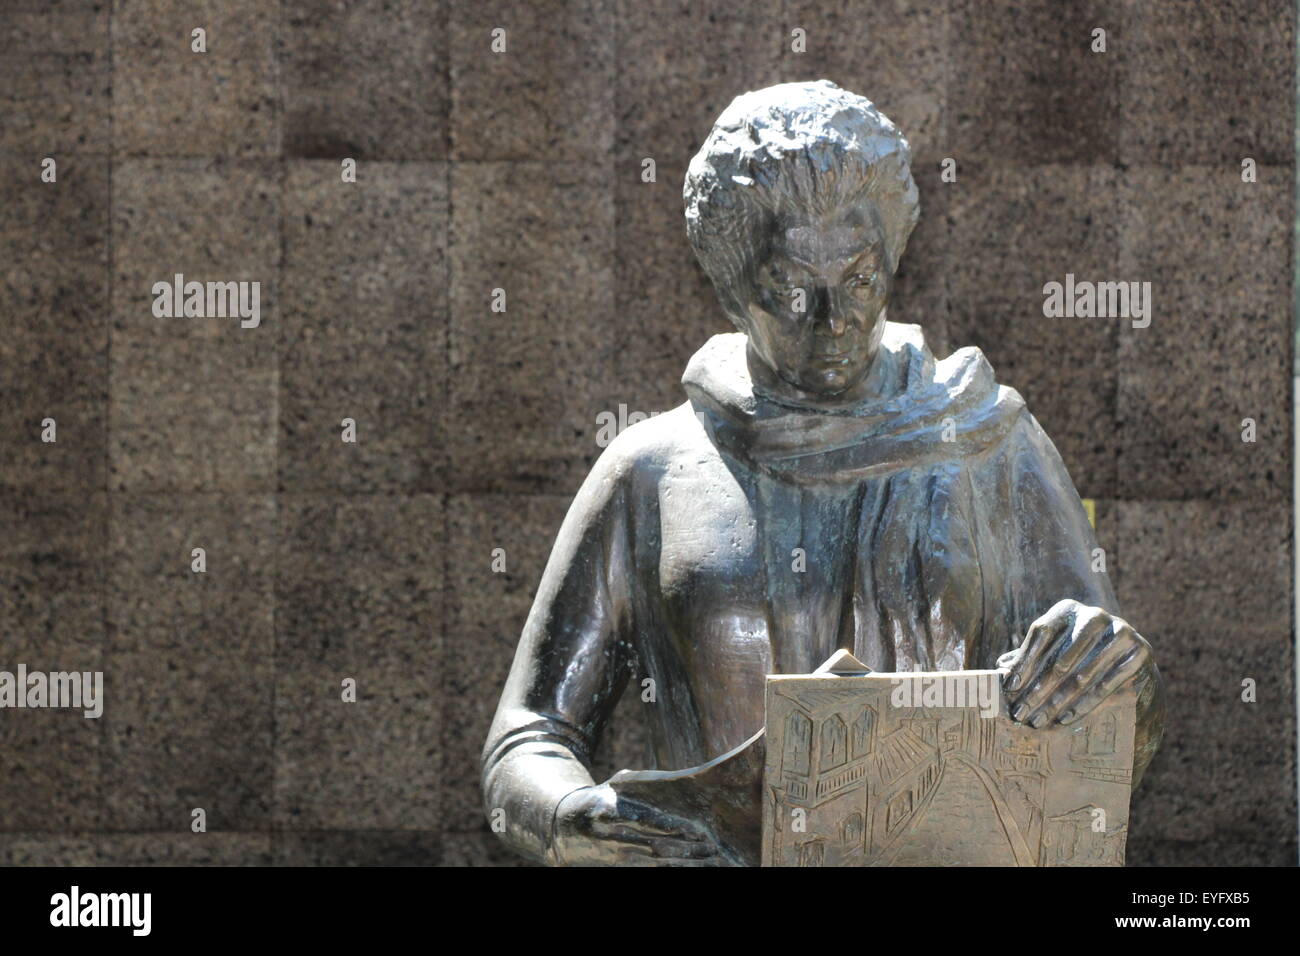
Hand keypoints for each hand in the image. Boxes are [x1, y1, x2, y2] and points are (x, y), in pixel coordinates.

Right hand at [550, 784, 723, 865]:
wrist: (560, 828)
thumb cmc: (598, 802)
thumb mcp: (613, 788)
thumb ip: (640, 786)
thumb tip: (680, 785)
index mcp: (609, 811)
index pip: (649, 822)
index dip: (676, 829)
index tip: (699, 832)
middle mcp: (609, 837)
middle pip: (655, 848)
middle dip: (686, 852)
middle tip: (712, 850)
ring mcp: (610, 858)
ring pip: (652, 865)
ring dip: (681, 865)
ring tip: (707, 863)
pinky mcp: (612, 870)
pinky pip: (644, 873)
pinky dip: (665, 871)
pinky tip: (684, 869)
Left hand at [998, 599, 1153, 729]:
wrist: (1128, 657)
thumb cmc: (1078, 653)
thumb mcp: (1053, 647)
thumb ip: (1028, 655)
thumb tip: (999, 667)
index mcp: (1067, 609)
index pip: (1040, 634)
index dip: (1024, 661)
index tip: (1010, 687)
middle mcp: (1094, 615)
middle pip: (1060, 660)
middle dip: (1037, 690)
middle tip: (1020, 713)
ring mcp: (1120, 631)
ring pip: (1082, 676)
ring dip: (1058, 702)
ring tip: (1039, 720)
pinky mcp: (1139, 651)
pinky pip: (1108, 684)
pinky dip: (1085, 703)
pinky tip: (1066, 717)